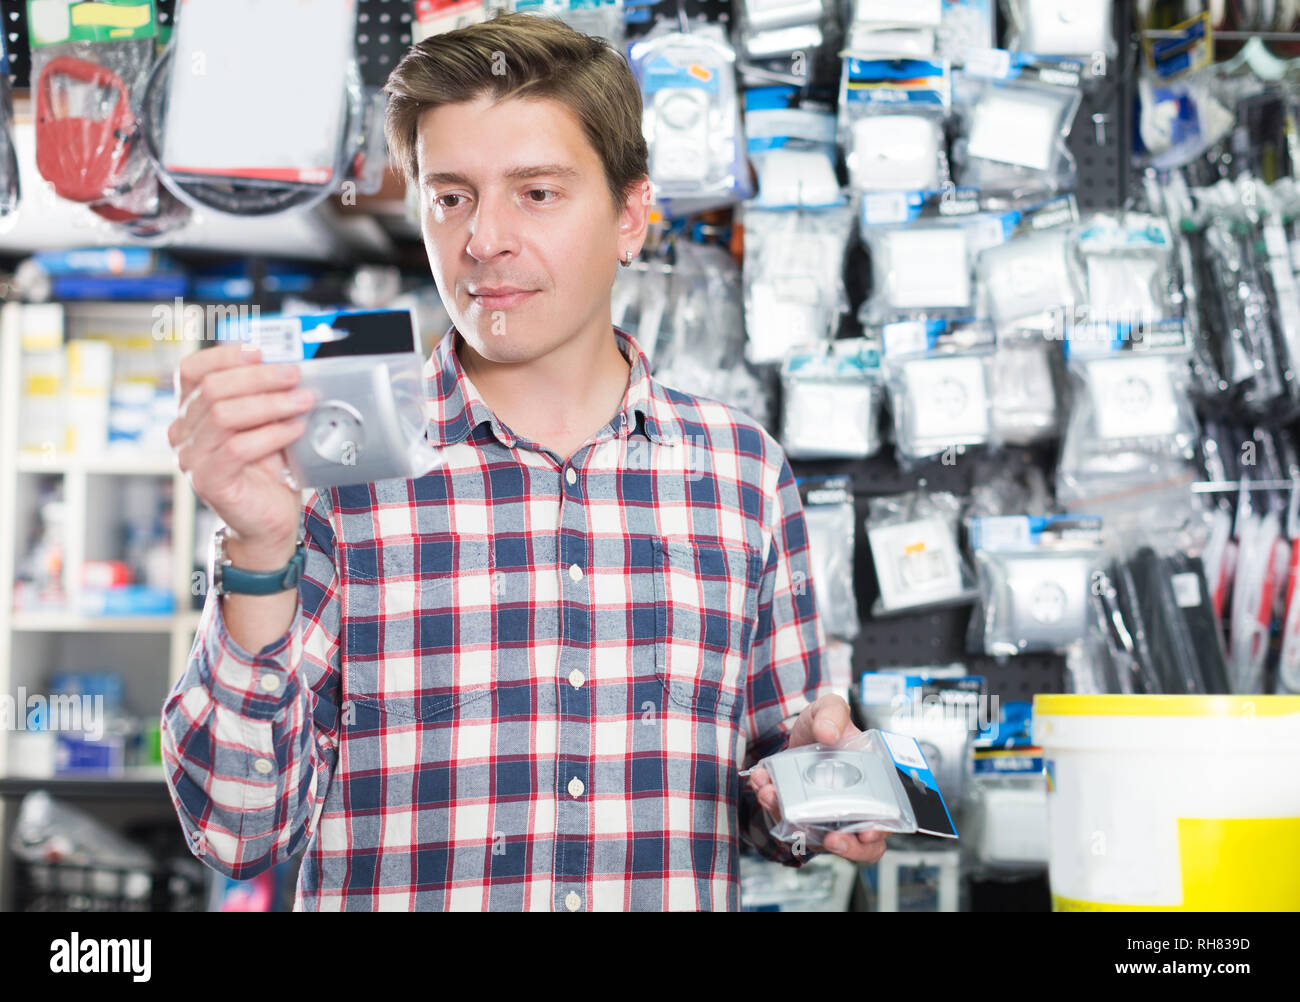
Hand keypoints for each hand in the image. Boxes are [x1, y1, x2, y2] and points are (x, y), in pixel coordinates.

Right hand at [169, 343, 313, 560]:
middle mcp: (181, 433)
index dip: (224, 355)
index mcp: (190, 412)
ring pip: (223, 414)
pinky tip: (295, 429)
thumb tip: (288, 364)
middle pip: (212, 388)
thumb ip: (265, 396)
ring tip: (303, 401)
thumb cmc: (269, 470)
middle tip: (295, 376)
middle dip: (259, 377)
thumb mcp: (266, 424)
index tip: (260, 352)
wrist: (269, 521)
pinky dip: (271, 433)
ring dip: (270, 403)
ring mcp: (190, 458)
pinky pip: (237, 447)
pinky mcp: (207, 481)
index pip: (190, 370)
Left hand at [747, 693, 888, 864]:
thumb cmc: (824, 727)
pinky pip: (784, 821)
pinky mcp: (796, 815)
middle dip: (842, 846)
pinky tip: (763, 783)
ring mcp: (823, 817)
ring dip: (791, 819)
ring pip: (813, 837)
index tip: (867, 832)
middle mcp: (851, 809)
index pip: (884, 823)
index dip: (877, 834)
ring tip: (773, 793)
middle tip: (828, 837)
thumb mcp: (830, 709)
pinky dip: (772, 804)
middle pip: (855, 845)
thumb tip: (829, 733)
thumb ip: (833, 713)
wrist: (795, 734)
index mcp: (873, 788)